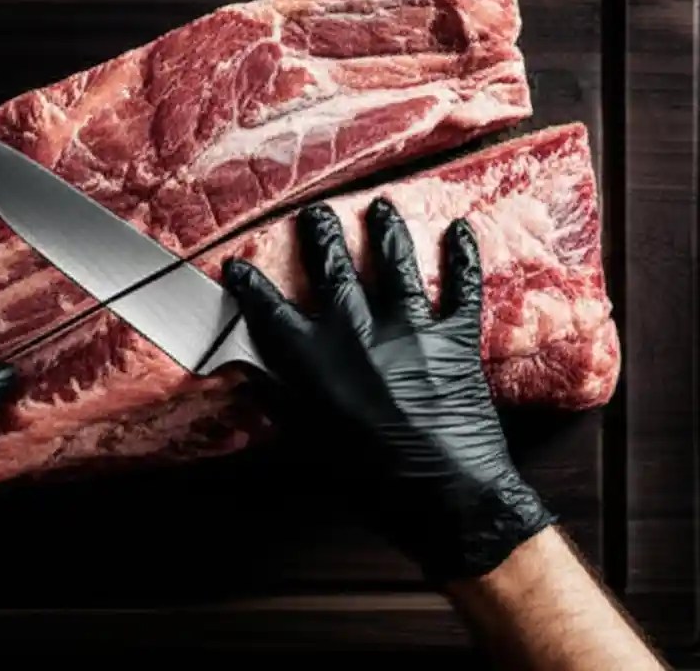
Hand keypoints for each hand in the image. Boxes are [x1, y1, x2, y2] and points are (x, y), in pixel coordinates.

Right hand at [222, 199, 555, 582]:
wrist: (442, 494)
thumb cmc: (368, 479)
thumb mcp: (308, 441)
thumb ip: (279, 400)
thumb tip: (250, 374)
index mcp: (312, 359)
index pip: (268, 309)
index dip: (248, 285)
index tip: (236, 266)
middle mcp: (356, 331)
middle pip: (331, 266)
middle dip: (319, 234)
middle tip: (315, 212)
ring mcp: (408, 328)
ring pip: (393, 262)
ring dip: (385, 230)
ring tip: (380, 206)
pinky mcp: (454, 337)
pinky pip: (462, 287)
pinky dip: (463, 257)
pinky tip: (459, 230)